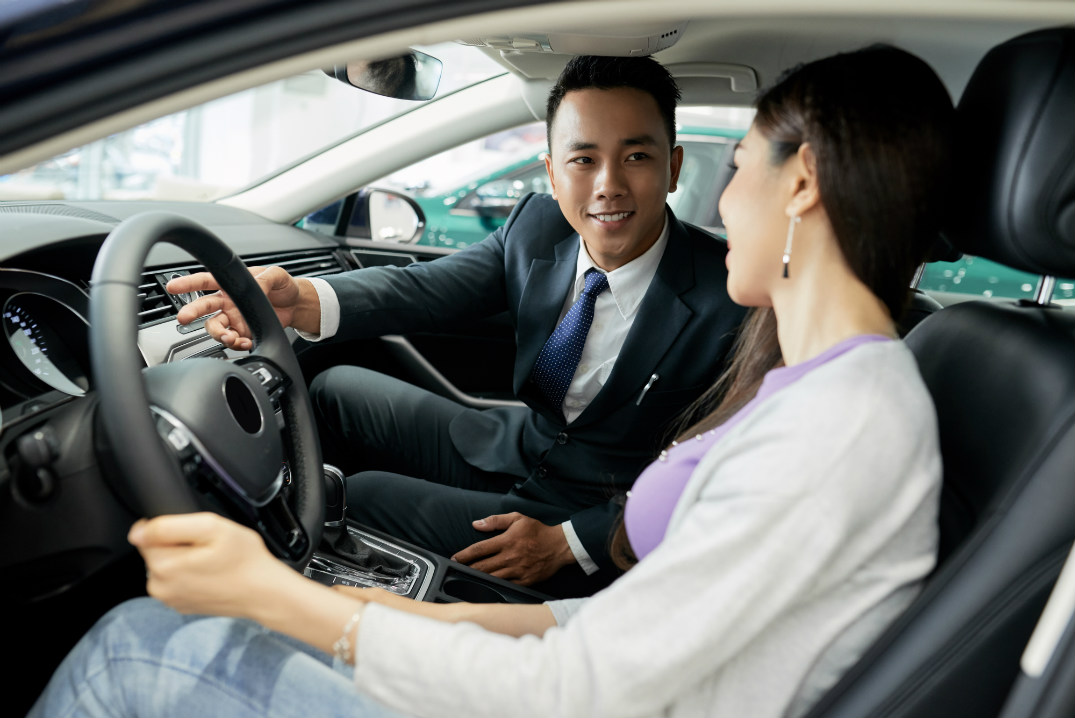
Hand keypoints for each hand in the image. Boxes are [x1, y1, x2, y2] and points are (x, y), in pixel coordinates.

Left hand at [128, 512, 293, 618]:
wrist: (264, 592)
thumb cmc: (244, 560)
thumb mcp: (211, 527)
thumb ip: (169, 526)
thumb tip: (138, 532)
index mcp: (163, 566)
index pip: (146, 534)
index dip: (172, 527)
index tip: (195, 533)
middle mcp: (160, 587)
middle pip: (155, 551)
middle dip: (178, 544)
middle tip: (208, 546)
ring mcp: (170, 599)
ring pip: (166, 566)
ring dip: (183, 559)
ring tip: (211, 561)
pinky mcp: (181, 606)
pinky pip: (176, 581)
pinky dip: (190, 575)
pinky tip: (211, 574)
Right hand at [166, 265, 315, 349]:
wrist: (297, 305)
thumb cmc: (283, 286)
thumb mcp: (276, 275)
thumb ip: (264, 279)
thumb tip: (255, 287)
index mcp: (231, 285)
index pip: (206, 280)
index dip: (189, 283)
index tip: (173, 286)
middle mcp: (228, 302)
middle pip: (204, 306)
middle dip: (191, 312)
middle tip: (184, 318)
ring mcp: (234, 319)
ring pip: (216, 328)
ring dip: (219, 334)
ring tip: (231, 337)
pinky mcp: (243, 333)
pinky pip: (233, 341)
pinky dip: (236, 344)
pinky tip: (245, 343)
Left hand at [451, 512, 574, 585]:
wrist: (559, 546)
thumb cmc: (537, 531)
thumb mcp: (517, 518)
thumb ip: (495, 520)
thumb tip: (476, 524)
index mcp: (506, 541)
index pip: (479, 549)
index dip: (464, 555)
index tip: (455, 558)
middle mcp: (510, 557)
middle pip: (482, 566)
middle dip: (466, 568)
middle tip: (457, 569)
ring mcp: (517, 571)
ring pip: (491, 578)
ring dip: (477, 578)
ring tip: (467, 577)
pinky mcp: (524, 581)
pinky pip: (505, 586)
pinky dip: (494, 586)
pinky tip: (486, 585)